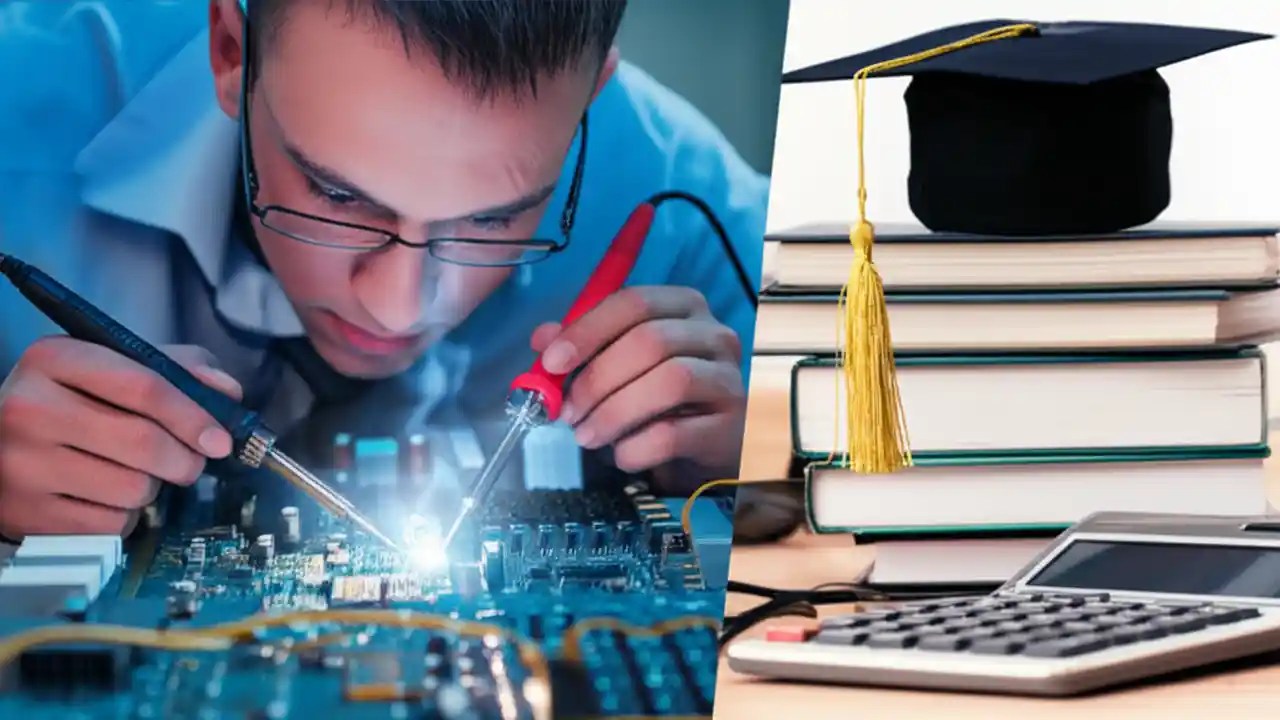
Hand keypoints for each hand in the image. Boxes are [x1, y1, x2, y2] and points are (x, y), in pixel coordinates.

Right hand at [0, 341, 241, 539]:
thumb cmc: (71, 402)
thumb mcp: (114, 367)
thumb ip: (176, 368)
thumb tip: (225, 391)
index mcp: (54, 358)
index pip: (144, 386)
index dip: (193, 416)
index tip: (220, 439)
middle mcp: (28, 408)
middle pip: (143, 442)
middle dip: (185, 459)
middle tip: (190, 462)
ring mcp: (22, 464)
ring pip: (133, 488)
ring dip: (151, 488)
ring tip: (133, 474)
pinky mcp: (25, 513)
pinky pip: (110, 525)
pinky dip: (124, 517)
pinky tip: (106, 498)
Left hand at [530, 286, 745, 492]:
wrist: (705, 447)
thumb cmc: (660, 397)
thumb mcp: (621, 364)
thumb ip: (584, 346)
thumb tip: (542, 339)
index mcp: (683, 307)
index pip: (634, 302)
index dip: (587, 330)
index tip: (552, 362)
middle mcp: (714, 334)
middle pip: (650, 341)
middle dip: (597, 379)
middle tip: (567, 411)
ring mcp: (728, 379)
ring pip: (669, 382)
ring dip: (614, 412)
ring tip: (586, 435)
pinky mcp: (730, 426)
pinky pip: (675, 433)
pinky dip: (636, 447)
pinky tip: (621, 455)